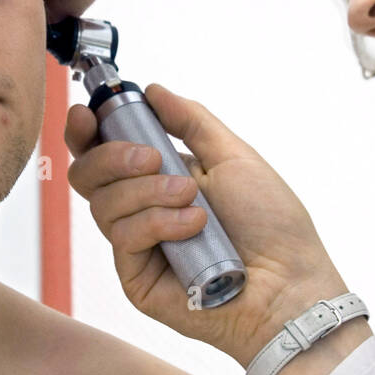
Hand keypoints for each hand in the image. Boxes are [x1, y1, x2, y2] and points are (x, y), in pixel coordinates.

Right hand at [64, 82, 351, 367]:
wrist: (288, 284)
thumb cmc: (272, 225)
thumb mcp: (234, 158)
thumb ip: (192, 122)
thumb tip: (153, 90)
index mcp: (160, 179)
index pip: (102, 151)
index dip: (86, 130)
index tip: (87, 112)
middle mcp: (142, 211)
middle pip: (88, 175)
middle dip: (113, 156)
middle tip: (152, 158)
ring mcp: (137, 247)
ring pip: (103, 204)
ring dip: (146, 191)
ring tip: (191, 198)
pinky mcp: (136, 279)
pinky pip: (123, 237)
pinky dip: (157, 222)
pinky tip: (193, 226)